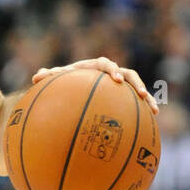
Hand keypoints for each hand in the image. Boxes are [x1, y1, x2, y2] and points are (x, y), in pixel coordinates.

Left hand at [32, 58, 157, 114]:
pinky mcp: (123, 97)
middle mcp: (110, 73)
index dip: (112, 70)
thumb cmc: (64, 83)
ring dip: (146, 98)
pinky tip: (150, 126)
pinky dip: (143, 112)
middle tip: (142, 94)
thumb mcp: (56, 81)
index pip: (105, 64)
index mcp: (95, 66)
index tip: (115, 79)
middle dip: (136, 83)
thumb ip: (49, 77)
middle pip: (128, 74)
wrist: (74, 87)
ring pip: (136, 89)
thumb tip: (35, 77)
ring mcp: (119, 85)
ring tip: (154, 109)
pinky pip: (135, 104)